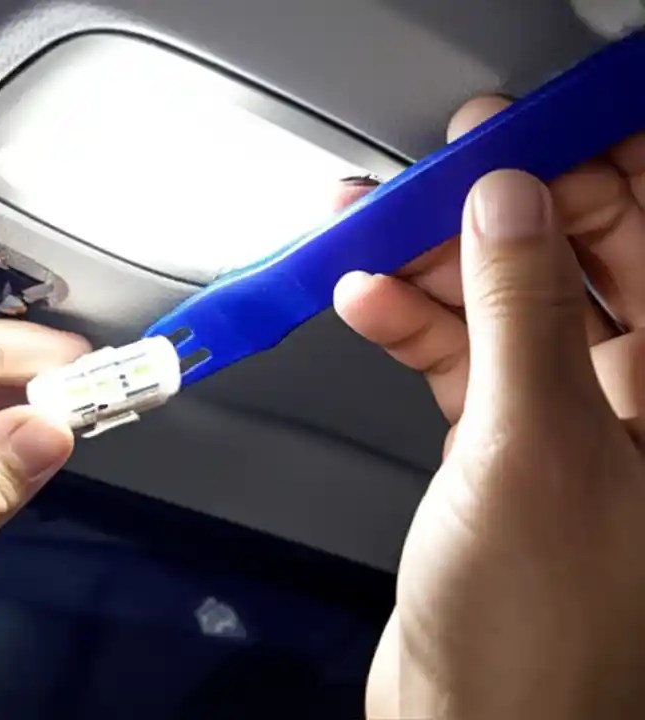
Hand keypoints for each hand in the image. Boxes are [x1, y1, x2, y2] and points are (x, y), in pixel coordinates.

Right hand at [333, 99, 644, 717]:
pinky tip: (369, 304)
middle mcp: (642, 405)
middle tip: (442, 172)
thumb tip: (509, 206)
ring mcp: (566, 426)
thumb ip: (524, 314)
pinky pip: (462, 361)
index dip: (607, 171)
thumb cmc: (539, 631)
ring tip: (375, 233)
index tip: (537, 129)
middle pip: (584, 264)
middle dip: (509, 210)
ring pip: (511, 308)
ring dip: (441, 268)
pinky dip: (412, 327)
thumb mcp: (534, 446)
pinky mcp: (498, 451)